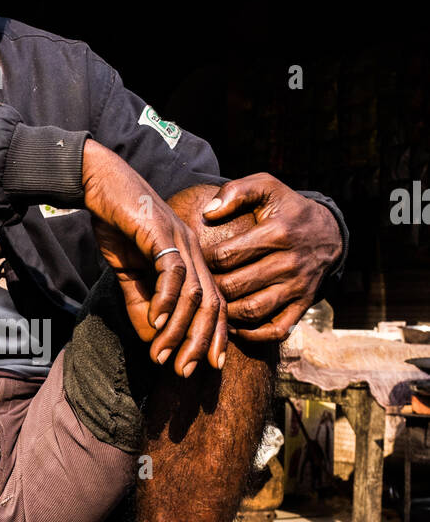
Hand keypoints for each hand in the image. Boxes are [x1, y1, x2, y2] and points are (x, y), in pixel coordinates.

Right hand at [82, 140, 227, 375]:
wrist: (99, 185)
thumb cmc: (116, 225)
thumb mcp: (129, 275)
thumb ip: (142, 306)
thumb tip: (154, 341)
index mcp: (191, 259)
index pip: (214, 302)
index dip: (215, 335)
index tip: (209, 366)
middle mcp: (193, 250)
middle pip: (210, 303)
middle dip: (200, 342)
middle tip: (186, 371)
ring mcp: (180, 240)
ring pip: (192, 294)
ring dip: (177, 329)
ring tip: (163, 355)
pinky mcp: (161, 233)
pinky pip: (171, 272)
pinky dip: (165, 300)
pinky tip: (154, 322)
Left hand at [202, 174, 342, 342]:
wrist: (328, 232)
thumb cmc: (286, 209)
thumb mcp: (267, 187)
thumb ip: (236, 192)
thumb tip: (208, 213)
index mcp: (278, 232)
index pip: (227, 254)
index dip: (203, 260)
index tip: (194, 261)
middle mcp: (290, 262)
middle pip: (236, 285)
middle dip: (211, 287)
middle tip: (196, 286)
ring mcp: (298, 287)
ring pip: (252, 310)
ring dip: (225, 312)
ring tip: (210, 304)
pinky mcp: (303, 305)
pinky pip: (276, 329)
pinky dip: (252, 334)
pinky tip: (233, 326)